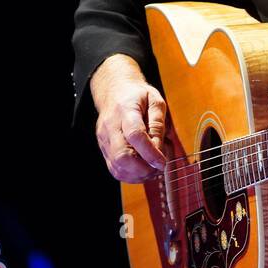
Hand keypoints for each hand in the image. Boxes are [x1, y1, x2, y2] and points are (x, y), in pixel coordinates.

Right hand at [90, 54, 167, 182]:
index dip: (150, 153)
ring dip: (138, 175)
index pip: (135, 135)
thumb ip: (158, 123)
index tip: (163, 162)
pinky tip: (143, 170)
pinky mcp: (103, 149)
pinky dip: (130, 175)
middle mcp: (111, 127)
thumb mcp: (155, 100)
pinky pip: (115, 169)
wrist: (114, 92)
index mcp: (126, 111)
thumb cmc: (138, 96)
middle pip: (122, 156)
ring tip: (153, 169)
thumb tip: (159, 147)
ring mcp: (104, 140)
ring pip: (117, 167)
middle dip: (143, 169)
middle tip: (159, 168)